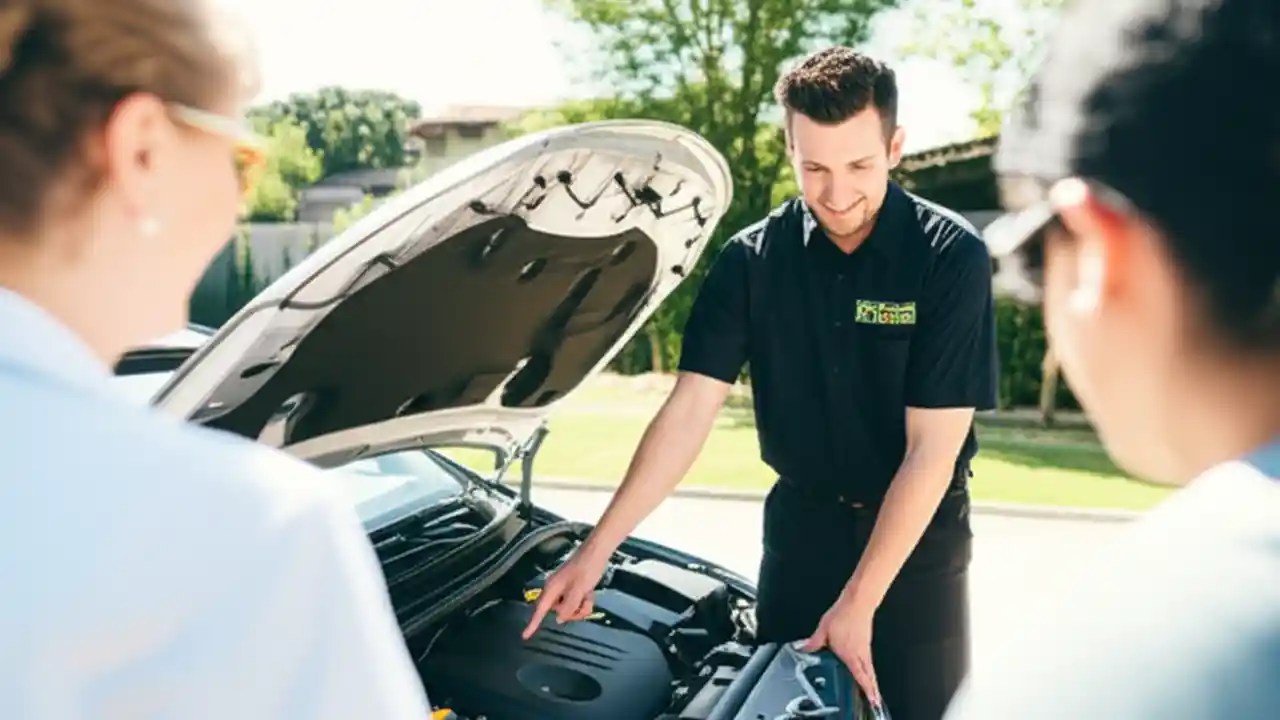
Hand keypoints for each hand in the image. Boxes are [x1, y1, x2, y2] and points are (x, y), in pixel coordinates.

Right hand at [521, 548, 608, 639]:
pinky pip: (576, 603)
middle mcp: (555, 590)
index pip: (540, 610)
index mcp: (552, 588)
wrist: (597, 552)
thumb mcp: (578, 590)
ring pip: (569, 609)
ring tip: (589, 596)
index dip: (532, 623)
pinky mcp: (574, 588)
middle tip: (584, 604)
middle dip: (573, 612)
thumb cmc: (586, 569)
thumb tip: (559, 619)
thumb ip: (568, 606)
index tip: (525, 636)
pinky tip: (591, 593)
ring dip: (580, 607)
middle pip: (559, 612)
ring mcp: (565, 589)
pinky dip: (584, 601)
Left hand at [801, 592, 881, 707]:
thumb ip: (814, 642)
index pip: (859, 675)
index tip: (871, 699)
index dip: (865, 688)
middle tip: (875, 701)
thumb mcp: (823, 629)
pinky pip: (869, 659)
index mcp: (850, 653)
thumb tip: (804, 649)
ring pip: (870, 668)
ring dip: (872, 680)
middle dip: (872, 689)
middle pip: (869, 675)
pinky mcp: (866, 641)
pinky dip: (869, 668)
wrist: (857, 602)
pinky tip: (865, 669)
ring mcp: (864, 647)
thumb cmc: (844, 614)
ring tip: (872, 690)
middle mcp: (860, 653)